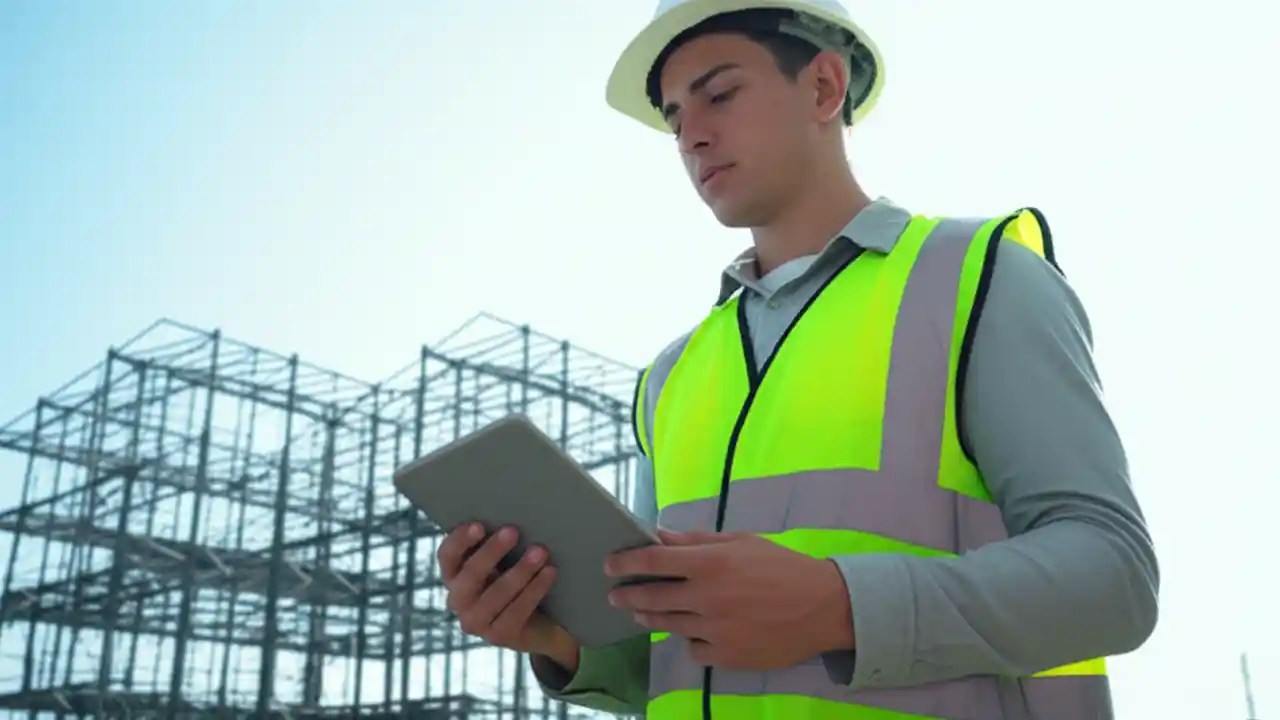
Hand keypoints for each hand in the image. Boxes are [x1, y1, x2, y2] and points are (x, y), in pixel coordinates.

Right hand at [438, 523, 578, 671]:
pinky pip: (516, 612)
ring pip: (495, 595)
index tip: (478, 525)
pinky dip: (534, 590)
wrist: (537, 622)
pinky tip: (549, 573)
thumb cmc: (515, 578)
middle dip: (491, 552)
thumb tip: (512, 513)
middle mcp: (458, 600)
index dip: (459, 541)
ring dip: (520, 571)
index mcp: (453, 575)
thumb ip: (498, 542)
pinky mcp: (499, 637)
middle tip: (513, 531)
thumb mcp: (502, 560)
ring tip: (540, 552)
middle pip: (469, 575)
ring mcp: (476, 622)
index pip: (447, 556)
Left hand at [604, 530, 853, 669]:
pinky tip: (695, 631)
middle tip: (615, 594)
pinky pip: (693, 648)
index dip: (626, 562)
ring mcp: (715, 630)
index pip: (653, 561)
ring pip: (668, 625)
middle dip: (627, 595)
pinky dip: (691, 639)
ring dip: (650, 617)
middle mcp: (707, 597)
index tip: (610, 564)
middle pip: (651, 598)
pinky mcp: (725, 656)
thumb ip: (695, 541)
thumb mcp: (739, 542)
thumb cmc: (781, 567)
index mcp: (710, 563)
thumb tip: (658, 534)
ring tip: (643, 613)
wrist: (823, 607)